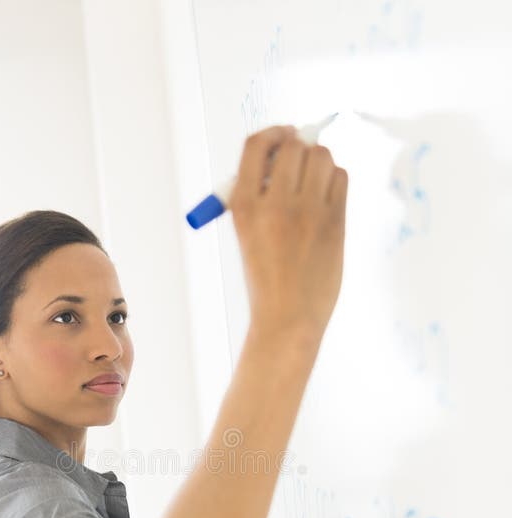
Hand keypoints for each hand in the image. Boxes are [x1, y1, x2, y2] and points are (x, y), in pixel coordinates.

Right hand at [231, 124, 347, 342]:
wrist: (287, 318)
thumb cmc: (267, 277)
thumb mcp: (248, 233)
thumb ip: (261, 194)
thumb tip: (287, 150)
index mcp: (244, 206)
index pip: (256, 145)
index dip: (273, 133)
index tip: (283, 135)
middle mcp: (274, 204)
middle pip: (293, 145)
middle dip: (298, 147)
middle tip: (300, 162)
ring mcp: (306, 212)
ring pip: (322, 156)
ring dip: (319, 161)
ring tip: (314, 184)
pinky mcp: (334, 222)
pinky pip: (341, 178)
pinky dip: (335, 179)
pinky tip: (327, 200)